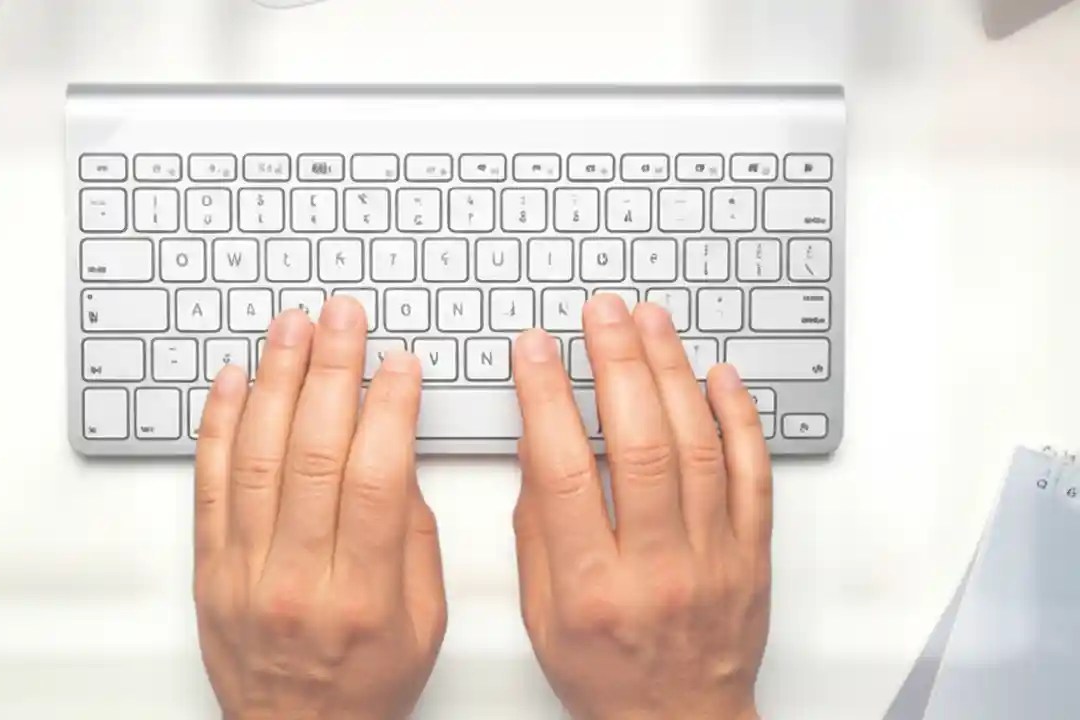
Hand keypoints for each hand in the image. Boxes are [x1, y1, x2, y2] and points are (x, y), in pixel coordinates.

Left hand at [193, 299, 446, 719]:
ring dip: (274, 380)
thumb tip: (395, 453)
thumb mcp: (424, 624)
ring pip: (255, 456)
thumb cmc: (364, 683)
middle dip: (331, 371)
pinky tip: (233, 381)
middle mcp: (297, 579)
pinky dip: (217, 425)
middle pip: (312, 452)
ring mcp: (243, 571)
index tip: (398, 363)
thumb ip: (413, 538)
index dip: (388, 409)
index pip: (375, 479)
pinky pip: (208, 483)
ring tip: (291, 328)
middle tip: (341, 318)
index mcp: (362, 595)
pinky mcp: (207, 567)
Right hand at [512, 295, 771, 719]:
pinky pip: (753, 473)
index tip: (534, 348)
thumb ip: (537, 526)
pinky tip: (717, 373)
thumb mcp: (541, 612)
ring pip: (698, 446)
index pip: (564, 472)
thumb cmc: (604, 671)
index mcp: (591, 586)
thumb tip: (539, 440)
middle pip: (641, 444)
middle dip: (617, 363)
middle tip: (600, 313)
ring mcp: (714, 557)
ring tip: (649, 321)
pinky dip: (739, 416)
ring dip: (672, 372)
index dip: (546, 397)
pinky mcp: (752, 552)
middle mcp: (656, 567)